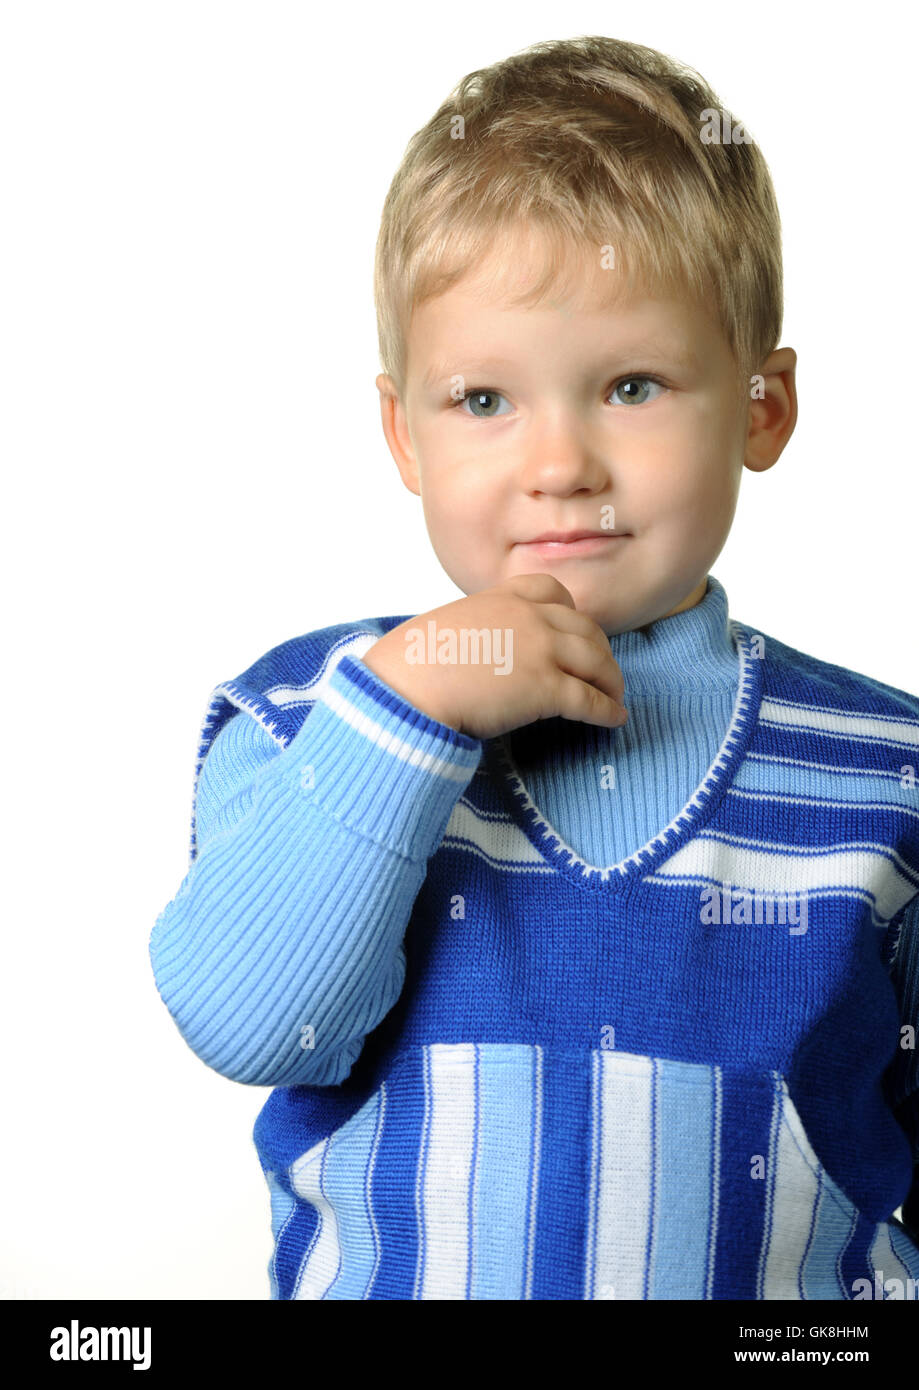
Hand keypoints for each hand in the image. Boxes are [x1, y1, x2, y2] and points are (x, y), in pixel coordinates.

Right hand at [360, 572, 627, 740]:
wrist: (408, 687)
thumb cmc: (413, 663)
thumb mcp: (448, 626)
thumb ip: (478, 630)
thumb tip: (481, 653)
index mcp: (503, 598)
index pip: (552, 591)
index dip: (571, 612)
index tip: (576, 629)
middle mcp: (530, 618)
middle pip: (585, 629)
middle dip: (600, 650)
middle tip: (604, 670)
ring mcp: (542, 651)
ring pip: (596, 661)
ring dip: (611, 680)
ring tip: (615, 695)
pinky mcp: (547, 688)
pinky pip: (590, 699)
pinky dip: (608, 710)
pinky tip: (615, 719)